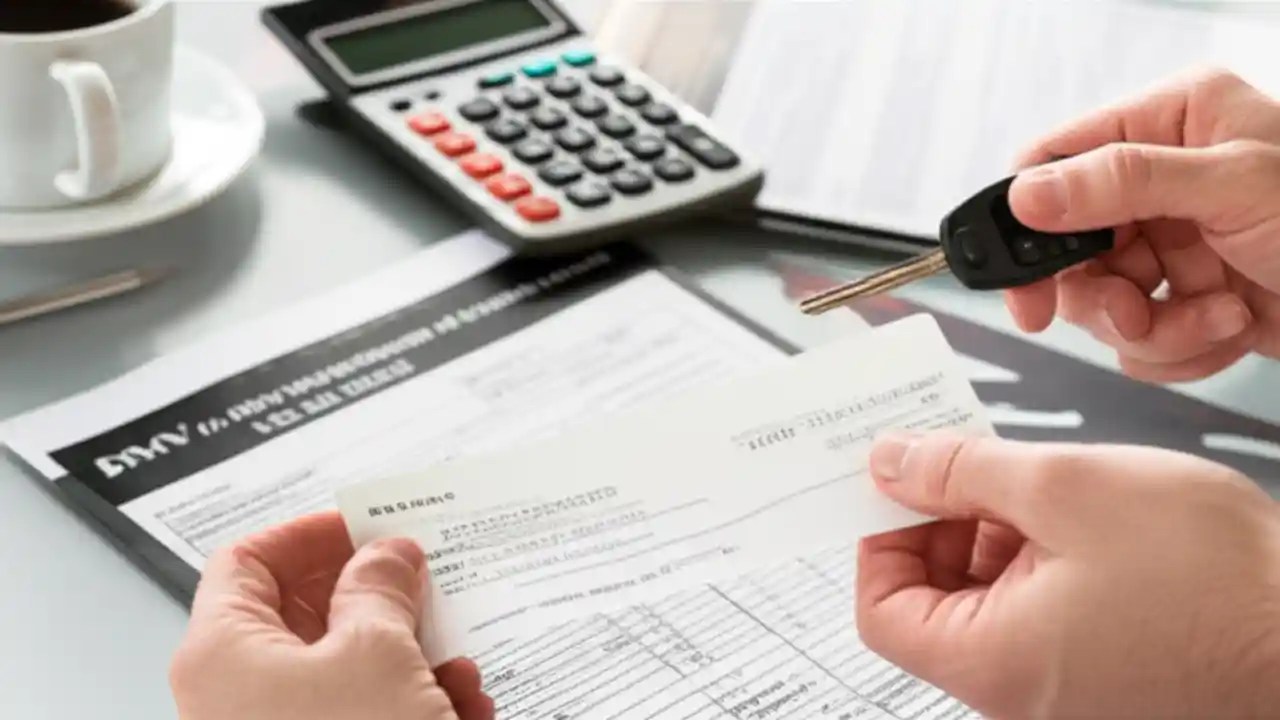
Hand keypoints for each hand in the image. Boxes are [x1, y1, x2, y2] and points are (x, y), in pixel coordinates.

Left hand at [170, 512, 492, 719]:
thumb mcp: (377, 653)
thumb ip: (380, 587)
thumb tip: (387, 556)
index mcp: (221, 652)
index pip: (247, 559)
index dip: (310, 532)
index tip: (370, 523)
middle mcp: (239, 695)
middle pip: (303, 614)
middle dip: (377, 597)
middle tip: (422, 579)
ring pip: (347, 668)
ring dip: (413, 655)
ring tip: (458, 660)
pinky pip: (366, 713)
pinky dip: (416, 703)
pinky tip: (461, 708)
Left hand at [856, 432, 1279, 718]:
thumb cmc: (1221, 580)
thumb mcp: (1069, 488)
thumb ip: (962, 472)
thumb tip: (892, 464)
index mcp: (993, 662)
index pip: (880, 609)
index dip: (881, 536)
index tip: (900, 482)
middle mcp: (1020, 694)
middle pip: (933, 604)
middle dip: (943, 524)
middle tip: (970, 464)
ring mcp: (1063, 691)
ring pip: (989, 604)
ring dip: (996, 536)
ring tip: (1039, 485)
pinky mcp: (1103, 677)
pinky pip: (1040, 617)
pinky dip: (1040, 561)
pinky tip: (1075, 518)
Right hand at [1005, 68, 1279, 381]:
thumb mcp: (1233, 186)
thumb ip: (1123, 182)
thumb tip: (1028, 195)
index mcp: (1171, 121)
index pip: (1057, 162)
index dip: (1027, 224)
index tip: (1023, 284)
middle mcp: (1164, 178)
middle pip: (1071, 245)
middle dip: (1103, 294)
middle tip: (1130, 314)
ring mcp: (1174, 240)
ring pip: (1104, 300)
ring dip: (1153, 328)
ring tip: (1214, 318)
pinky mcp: (1186, 295)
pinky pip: (1141, 337)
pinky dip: (1181, 348)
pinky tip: (1231, 329)